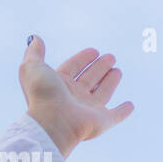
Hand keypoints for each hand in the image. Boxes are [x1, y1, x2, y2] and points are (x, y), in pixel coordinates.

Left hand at [19, 35, 133, 157]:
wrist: (52, 123)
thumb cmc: (42, 95)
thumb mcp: (33, 68)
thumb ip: (34, 53)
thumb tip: (34, 38)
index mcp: (57, 85)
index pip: (72, 68)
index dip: (82, 59)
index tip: (94, 51)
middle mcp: (73, 97)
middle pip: (89, 79)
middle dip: (99, 67)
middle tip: (110, 57)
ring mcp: (87, 110)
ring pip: (102, 93)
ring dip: (110, 82)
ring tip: (117, 71)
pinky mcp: (101, 121)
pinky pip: (115, 116)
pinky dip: (123, 111)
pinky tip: (130, 105)